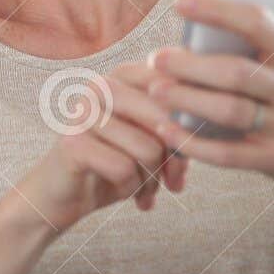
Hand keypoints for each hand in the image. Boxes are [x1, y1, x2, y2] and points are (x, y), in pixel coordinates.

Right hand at [18, 63, 184, 230]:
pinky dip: (131, 188)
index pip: (174, 88)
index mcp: (120, 77)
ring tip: (145, 189)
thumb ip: (177, 127)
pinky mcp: (72, 142)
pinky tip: (124, 192)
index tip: (186, 151)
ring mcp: (82, 112)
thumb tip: (211, 132)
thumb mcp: (150, 141)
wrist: (62, 195)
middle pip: (165, 119)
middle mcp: (99, 86)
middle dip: (175, 158)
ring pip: (148, 149)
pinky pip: (124, 168)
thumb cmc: (112, 164)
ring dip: (153, 179)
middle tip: (173, 180)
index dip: (189, 124)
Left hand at [145, 0, 273, 189]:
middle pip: (236, 73)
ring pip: (231, 112)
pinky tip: (167, 131)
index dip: (218, 11)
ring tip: (155, 88)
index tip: (181, 2)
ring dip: (188, 101)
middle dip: (191, 65)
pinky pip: (229, 155)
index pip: (258, 23)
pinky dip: (194, 145)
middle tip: (155, 57)